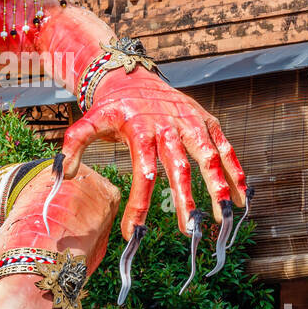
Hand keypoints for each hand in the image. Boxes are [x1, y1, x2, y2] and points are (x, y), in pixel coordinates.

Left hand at [61, 69, 246, 237]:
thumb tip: (65, 175)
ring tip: (224, 215)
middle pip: (179, 167)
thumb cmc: (113, 107)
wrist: (133, 75)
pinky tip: (242, 196)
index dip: (138, 205)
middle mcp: (169, 126)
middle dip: (185, 199)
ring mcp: (191, 122)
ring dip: (218, 186)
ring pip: (208, 156)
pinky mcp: (206, 121)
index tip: (133, 233)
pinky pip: (224, 147)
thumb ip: (75, 144)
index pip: (142, 173)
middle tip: (189, 231)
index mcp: (141, 129)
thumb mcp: (90, 120)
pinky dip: (235, 170)